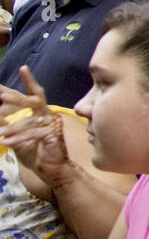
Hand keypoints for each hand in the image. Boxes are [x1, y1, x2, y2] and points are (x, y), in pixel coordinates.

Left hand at [0, 66, 74, 185]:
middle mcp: (49, 114)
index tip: (23, 68)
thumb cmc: (35, 152)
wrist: (52, 170)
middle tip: (3, 96)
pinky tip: (5, 142)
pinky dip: (17, 138)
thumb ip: (7, 125)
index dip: (28, 81)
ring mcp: (53, 124)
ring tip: (0, 134)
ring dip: (12, 128)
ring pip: (30, 121)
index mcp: (42, 112)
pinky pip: (33, 134)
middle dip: (18, 97)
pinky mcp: (53, 136)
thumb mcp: (15, 136)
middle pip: (35, 100)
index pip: (33, 94)